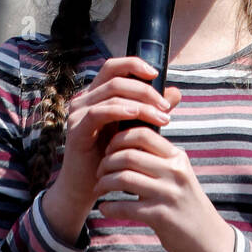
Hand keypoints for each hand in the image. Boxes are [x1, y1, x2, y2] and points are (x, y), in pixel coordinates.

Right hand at [41, 57, 180, 241]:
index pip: (113, 67)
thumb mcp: (134, 129)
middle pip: (116, 77)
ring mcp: (78, 113)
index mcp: (96, 94)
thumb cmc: (111, 157)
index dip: (134, 64)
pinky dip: (120, 110)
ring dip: (141, 102)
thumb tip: (175, 92)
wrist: (87, 187)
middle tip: (166, 106)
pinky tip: (136, 115)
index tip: (157, 73)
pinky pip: (99, 112)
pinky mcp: (76, 130)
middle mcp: (84, 98)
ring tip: (161, 117)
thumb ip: (151, 110)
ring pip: (111, 92)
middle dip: (145, 89)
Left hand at [94, 118, 236, 251]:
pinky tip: (104, 208)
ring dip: (105, 183)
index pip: (143, 133)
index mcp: (177, 157)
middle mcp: (174, 171)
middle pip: (129, 155)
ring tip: (99, 188)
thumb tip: (125, 142)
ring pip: (124, 178)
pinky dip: (110, 207)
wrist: (207, 237)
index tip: (109, 149)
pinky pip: (126, 207)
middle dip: (107, 162)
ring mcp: (168, 194)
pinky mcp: (161, 216)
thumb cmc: (185, 202)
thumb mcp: (178, 173)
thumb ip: (158, 158)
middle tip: (99, 171)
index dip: (119, 138)